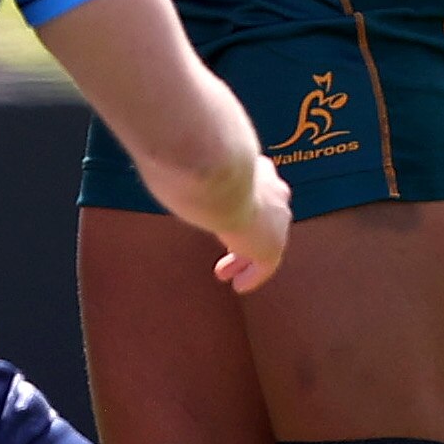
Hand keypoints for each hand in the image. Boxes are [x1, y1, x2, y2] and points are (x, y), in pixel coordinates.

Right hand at [206, 155, 290, 293]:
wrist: (220, 174)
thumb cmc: (204, 159)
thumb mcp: (202, 158)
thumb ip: (194, 162)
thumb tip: (166, 158)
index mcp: (260, 169)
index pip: (263, 186)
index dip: (247, 199)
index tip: (234, 208)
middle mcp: (275, 193)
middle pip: (267, 217)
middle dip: (249, 230)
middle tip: (232, 245)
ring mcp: (277, 221)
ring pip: (262, 242)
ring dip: (243, 257)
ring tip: (226, 272)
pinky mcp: (271, 246)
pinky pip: (263, 266)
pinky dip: (251, 276)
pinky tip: (238, 285)